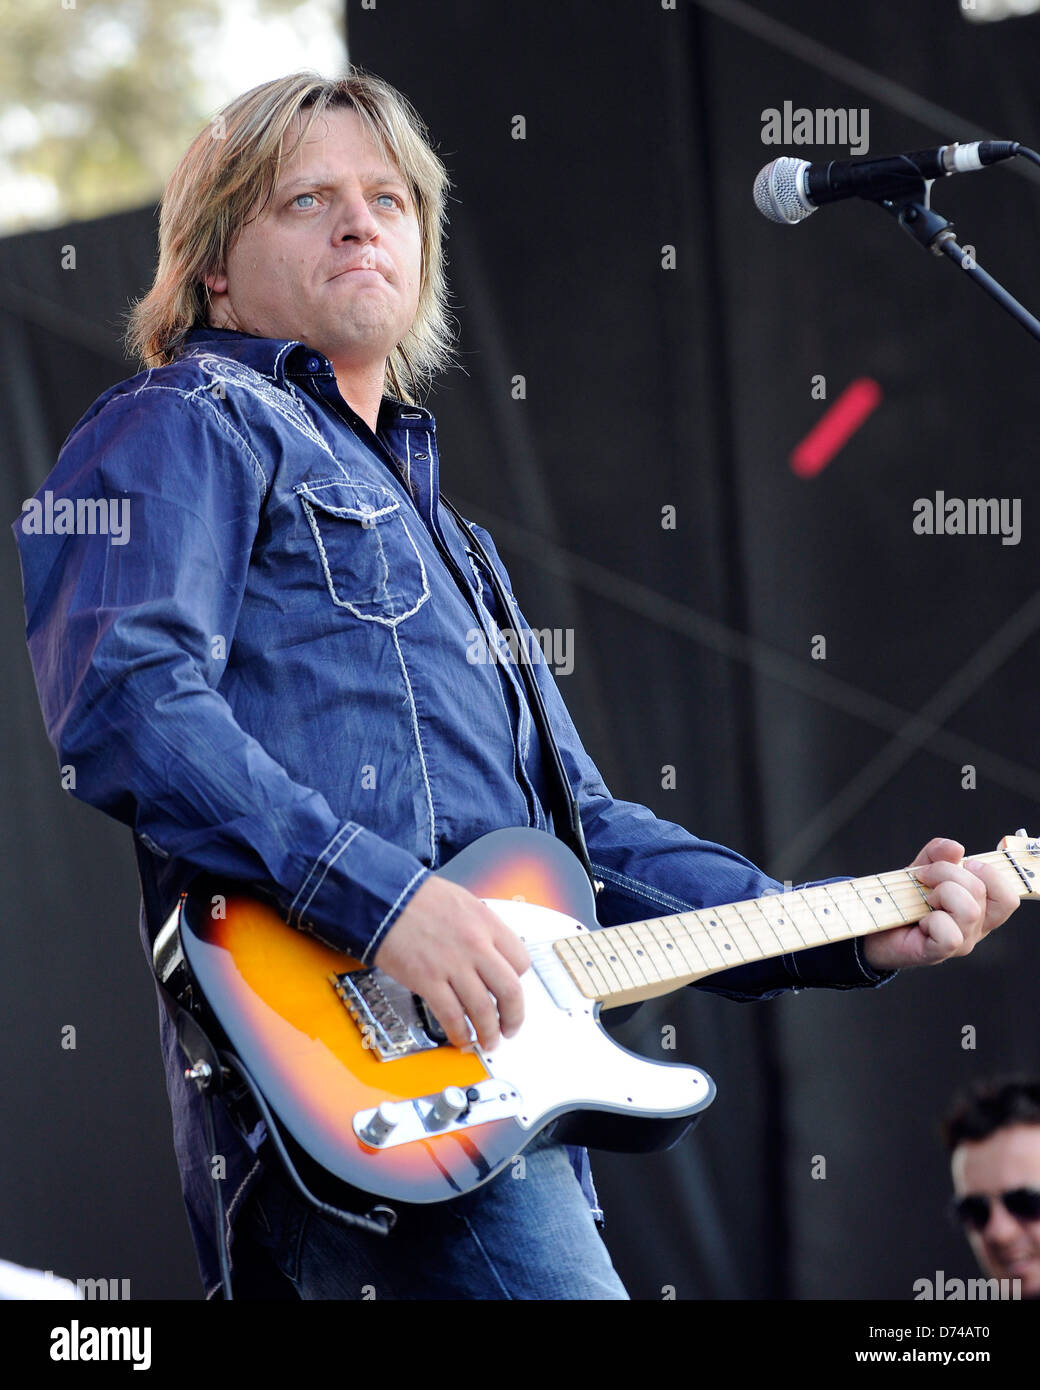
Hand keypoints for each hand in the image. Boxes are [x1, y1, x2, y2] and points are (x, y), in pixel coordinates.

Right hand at [373, 875, 530, 1051]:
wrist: (384, 898)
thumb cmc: (418, 898)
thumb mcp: (463, 903)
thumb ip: (481, 929)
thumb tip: (491, 954)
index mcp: (487, 923)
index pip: (521, 962)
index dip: (518, 981)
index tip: (511, 991)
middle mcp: (476, 945)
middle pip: (510, 991)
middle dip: (513, 1017)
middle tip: (510, 1028)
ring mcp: (453, 965)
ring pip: (484, 1010)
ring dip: (489, 1033)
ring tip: (488, 1041)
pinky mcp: (428, 980)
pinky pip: (452, 1016)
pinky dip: (460, 1033)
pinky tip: (462, 1038)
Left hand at [861, 837, 1020, 972]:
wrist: (874, 925)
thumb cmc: (903, 899)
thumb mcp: (921, 868)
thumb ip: (937, 854)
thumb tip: (955, 848)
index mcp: (980, 908)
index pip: (1009, 896)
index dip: (990, 873)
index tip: (964, 863)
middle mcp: (976, 928)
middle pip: (982, 892)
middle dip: (948, 873)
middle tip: (925, 877)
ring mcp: (960, 943)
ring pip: (969, 911)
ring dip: (940, 894)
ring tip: (923, 899)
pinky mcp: (938, 953)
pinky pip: (950, 934)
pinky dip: (932, 920)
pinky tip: (920, 920)